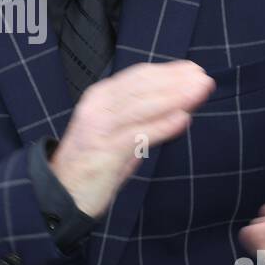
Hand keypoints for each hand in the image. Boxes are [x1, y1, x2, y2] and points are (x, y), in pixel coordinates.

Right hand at [50, 60, 215, 218]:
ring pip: (142, 106)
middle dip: (176, 81)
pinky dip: (161, 125)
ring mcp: (100, 128)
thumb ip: (143, 120)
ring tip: (200, 92)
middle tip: (204, 79)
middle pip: (142, 87)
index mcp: (101, 97)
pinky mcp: (104, 151)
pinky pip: (138, 134)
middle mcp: (98, 107)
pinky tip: (183, 119)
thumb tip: (180, 109)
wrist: (60, 194)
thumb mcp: (117, 134)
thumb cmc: (93, 164)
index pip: (138, 77)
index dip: (168, 71)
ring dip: (175, 97)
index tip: (194, 70)